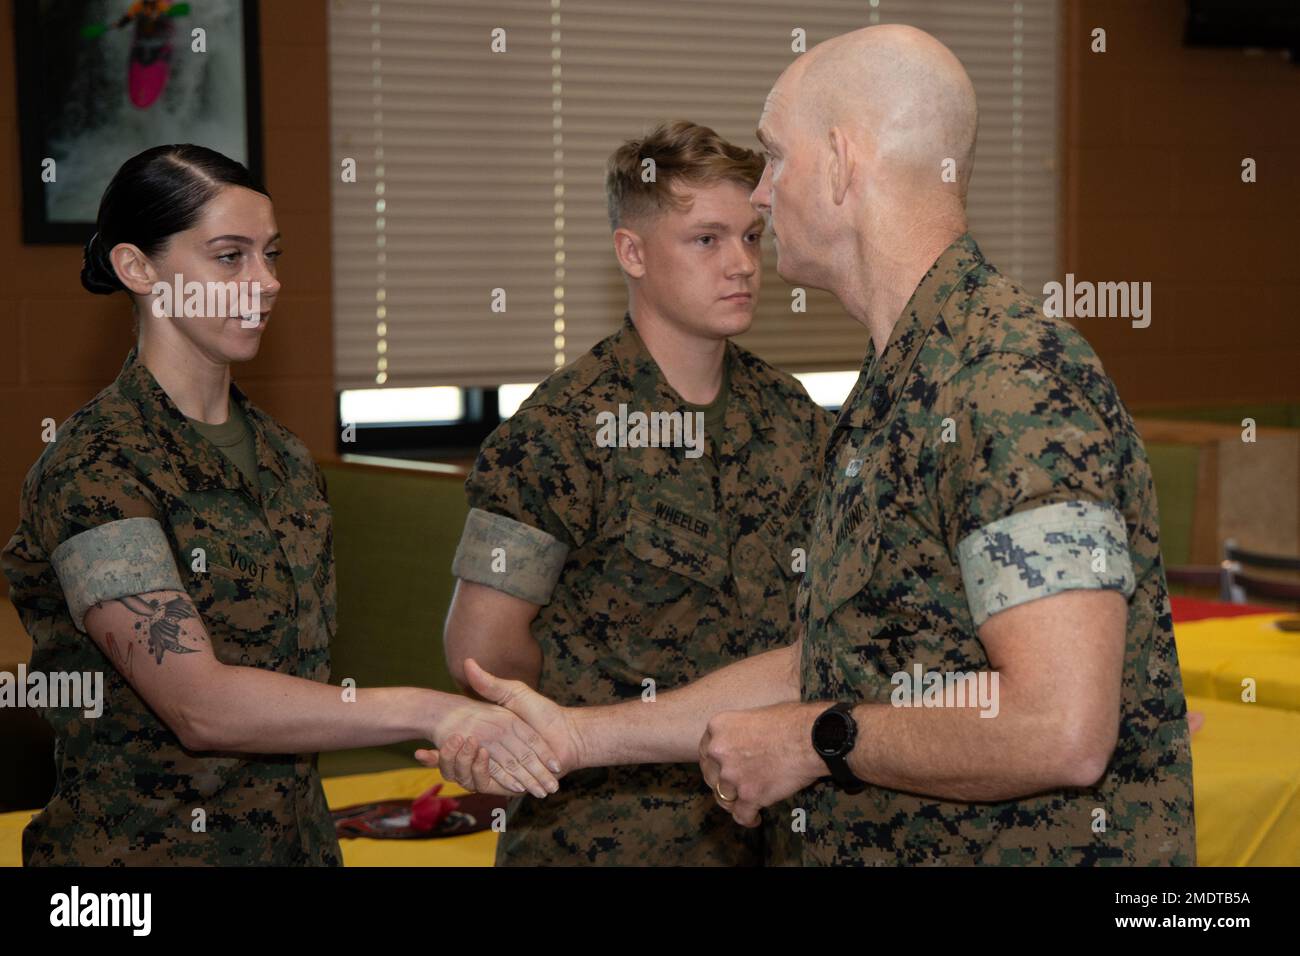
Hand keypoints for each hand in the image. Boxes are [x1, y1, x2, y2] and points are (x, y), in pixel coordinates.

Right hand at [415, 659, 581, 796]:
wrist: (566, 736)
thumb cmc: (543, 713)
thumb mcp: (513, 693)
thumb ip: (489, 684)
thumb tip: (466, 662)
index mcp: (489, 737)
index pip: (457, 744)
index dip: (438, 749)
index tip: (419, 749)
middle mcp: (491, 756)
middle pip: (456, 763)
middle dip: (438, 760)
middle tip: (420, 754)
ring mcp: (498, 771)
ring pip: (466, 775)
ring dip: (456, 764)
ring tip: (451, 749)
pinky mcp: (508, 783)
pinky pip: (486, 783)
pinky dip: (477, 772)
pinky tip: (473, 757)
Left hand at [698, 701, 826, 826]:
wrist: (812, 737)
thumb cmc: (792, 720)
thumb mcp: (755, 713)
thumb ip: (740, 730)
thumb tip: (744, 740)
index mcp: (719, 727)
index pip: (705, 751)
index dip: (714, 763)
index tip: (722, 768)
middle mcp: (719, 751)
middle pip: (711, 775)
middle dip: (722, 783)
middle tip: (735, 786)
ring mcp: (732, 775)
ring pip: (724, 797)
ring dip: (735, 801)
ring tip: (745, 803)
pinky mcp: (750, 795)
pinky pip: (741, 815)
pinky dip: (749, 819)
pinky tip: (755, 818)